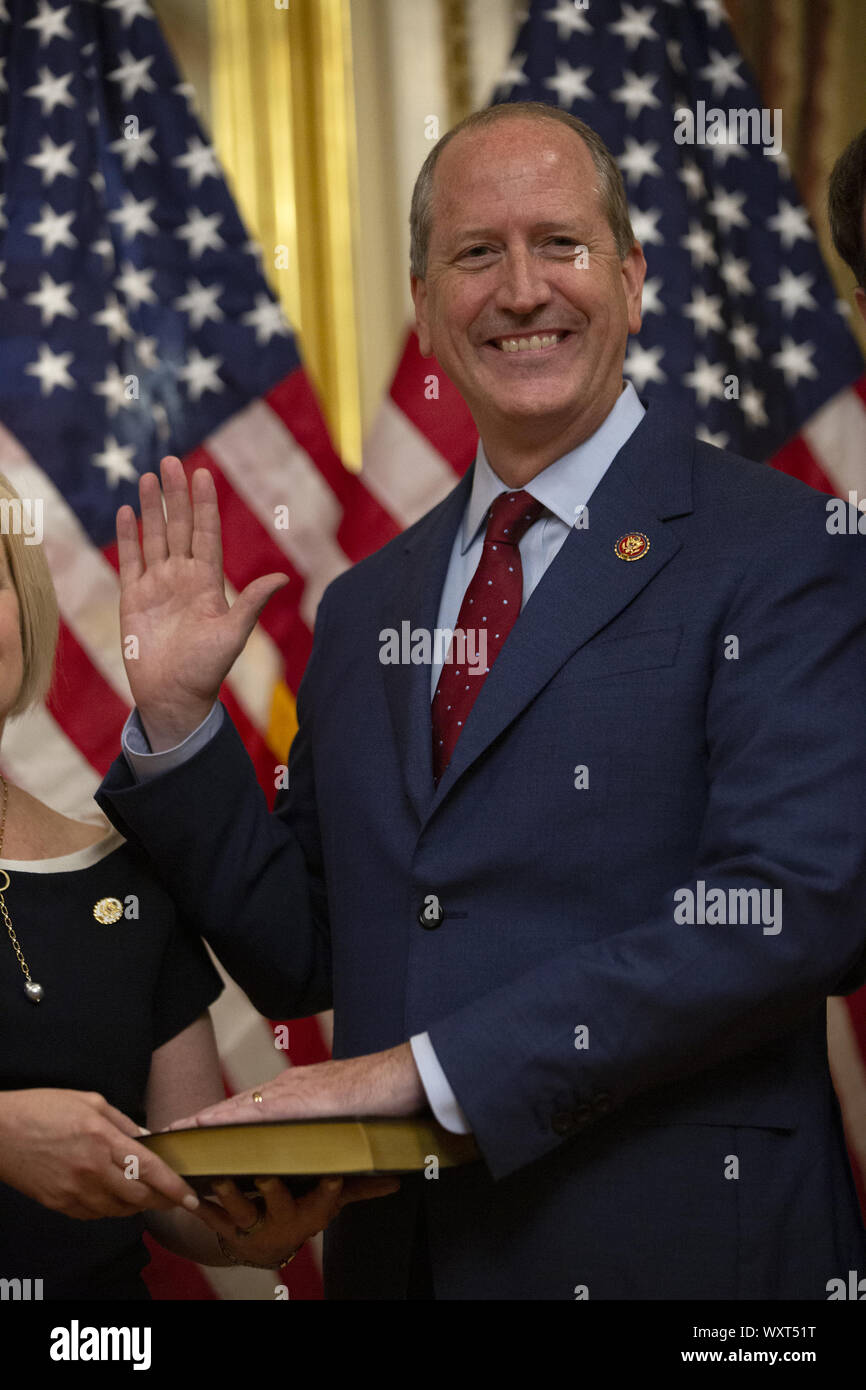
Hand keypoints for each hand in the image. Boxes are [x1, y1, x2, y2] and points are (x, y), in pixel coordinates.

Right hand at [0, 1089, 202, 1220]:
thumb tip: (147, 1139)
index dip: (174, 1186)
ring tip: (146, 1196)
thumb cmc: (43, 1109)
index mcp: (103, 1139)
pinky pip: (95, 1215)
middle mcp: (92, 1169)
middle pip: (139, 1197)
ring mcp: (74, 1191)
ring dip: (137, 1206)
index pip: (150, 1169)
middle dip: (162, 1200)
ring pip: (118, 1210)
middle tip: (174, 1198)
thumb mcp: (90, 1101)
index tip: (190, 1196)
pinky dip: (111, 1209)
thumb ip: (123, 1122)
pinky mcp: (59, 1204)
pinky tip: (114, 1197)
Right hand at [116, 456, 288, 750]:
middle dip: (175, 495)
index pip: (206, 533)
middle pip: (179, 527)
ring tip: (149, 477)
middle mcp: (183, 578)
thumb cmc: (206, 669)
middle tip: (171, 461)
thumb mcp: (233, 634)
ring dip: (151, 508)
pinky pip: (130, 560)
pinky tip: (127, 512)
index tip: (202, 473)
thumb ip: (252, 603)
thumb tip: (282, 577)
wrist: (172, 696)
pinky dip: (128, 537)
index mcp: (208, 583)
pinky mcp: (133, 598)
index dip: (204, 504)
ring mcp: (157, 586)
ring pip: (154, 537)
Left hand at [169, 1045, 427, 1128]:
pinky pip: (253, 1112)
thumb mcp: (350, 1119)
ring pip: (238, 1106)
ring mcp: (294, 1089)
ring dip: (206, 1120)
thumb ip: (333, 1130)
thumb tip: (325, 1152)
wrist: (408, 1076)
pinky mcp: (300, 1098)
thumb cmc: (387, 1096)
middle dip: (204, 1118)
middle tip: (172, 1131)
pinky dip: (226, 1119)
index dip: (224, 1116)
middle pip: (237, 1104)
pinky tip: (206, 1128)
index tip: (198, 1128)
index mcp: (302, 1090)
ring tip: (177, 1133)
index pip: (253, 1106)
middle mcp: (291, 1085)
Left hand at [195, 1174, 400, 1267]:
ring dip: (229, 1194)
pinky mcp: (225, 1227)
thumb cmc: (300, 1212)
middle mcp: (283, 1219)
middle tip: (266, 1171)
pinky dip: (199, 1205)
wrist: (264, 1246)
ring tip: (220, 1177)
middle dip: (272, 1187)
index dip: (328, 1187)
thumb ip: (360, 1188)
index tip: (332, 1174)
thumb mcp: (331, 1202)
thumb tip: (396, 1180)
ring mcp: (253, 1224)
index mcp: (311, 1211)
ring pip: (240, 1210)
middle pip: (278, 1201)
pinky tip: (189, 1192)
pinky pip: (210, 1217)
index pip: (325, 1197)